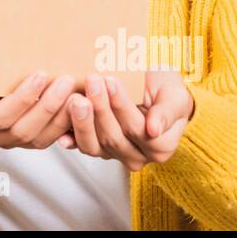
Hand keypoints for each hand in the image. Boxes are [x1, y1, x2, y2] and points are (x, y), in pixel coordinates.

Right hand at [0, 40, 79, 150]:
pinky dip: (60, 125)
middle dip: (47, 106)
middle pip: (21, 130)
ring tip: (74, 94)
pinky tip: (73, 107)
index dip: (22, 99)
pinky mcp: (16, 137)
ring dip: (58, 119)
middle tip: (65, 81)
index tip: (40, 75)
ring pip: (35, 139)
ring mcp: (0, 140)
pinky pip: (41, 138)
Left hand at [57, 68, 194, 170]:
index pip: (138, 129)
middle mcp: (137, 156)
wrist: (153, 87)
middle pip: (114, 137)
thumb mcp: (174, 95)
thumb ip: (167, 112)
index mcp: (161, 146)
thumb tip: (154, 129)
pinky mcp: (95, 147)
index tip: (111, 82)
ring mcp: (114, 153)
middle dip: (100, 108)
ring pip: (94, 145)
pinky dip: (69, 136)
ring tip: (76, 97)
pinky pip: (80, 145)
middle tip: (91, 81)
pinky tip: (62, 129)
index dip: (122, 106)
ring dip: (82, 121)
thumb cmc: (165, 89)